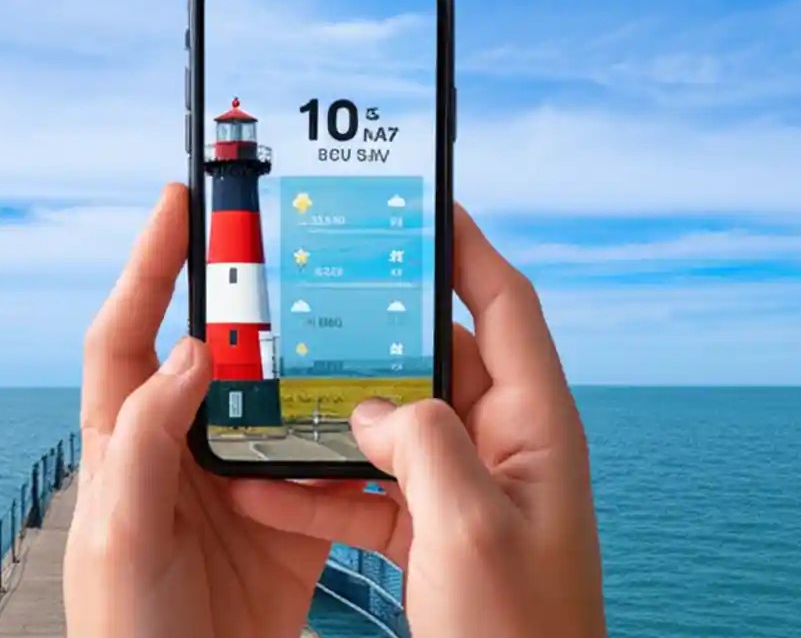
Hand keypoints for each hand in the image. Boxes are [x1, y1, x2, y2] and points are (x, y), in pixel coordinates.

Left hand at [63, 183, 335, 637]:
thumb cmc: (125, 628)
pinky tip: (381, 413)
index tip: (177, 202)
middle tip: (283, 239)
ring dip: (309, 359)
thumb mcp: (119, 534)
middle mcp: (183, 450)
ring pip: (278, 397)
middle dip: (244, 291)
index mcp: (126, 443)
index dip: (148, 264)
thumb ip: (144, 441)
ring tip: (346, 312)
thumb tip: (189, 353)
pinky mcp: (291, 519)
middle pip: (214, 348)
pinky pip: (325, 462)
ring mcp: (240, 482)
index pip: (127, 332)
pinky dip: (352, 438)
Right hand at [230, 205, 606, 636]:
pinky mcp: (434, 533)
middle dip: (373, 334)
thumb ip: (421, 442)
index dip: (465, 248)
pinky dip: (322, 487)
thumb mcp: (468, 526)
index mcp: (534, 426)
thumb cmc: (519, 632)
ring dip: (335, 416)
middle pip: (436, 359)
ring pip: (395, 425)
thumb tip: (370, 408)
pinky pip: (373, 490)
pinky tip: (266, 486)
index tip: (417, 205)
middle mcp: (504, 447)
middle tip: (313, 297)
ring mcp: (468, 490)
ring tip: (272, 389)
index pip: (505, 305)